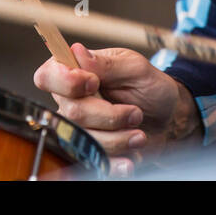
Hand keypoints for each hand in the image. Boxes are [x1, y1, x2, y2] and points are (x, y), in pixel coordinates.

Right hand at [33, 43, 200, 175]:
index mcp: (75, 71)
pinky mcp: (91, 149)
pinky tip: (132, 156)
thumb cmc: (149, 86)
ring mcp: (79, 127)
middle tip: (135, 112)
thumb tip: (76, 52)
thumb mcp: (135, 68)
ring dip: (118, 138)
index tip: (93, 83)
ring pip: (85, 139)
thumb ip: (106, 63)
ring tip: (139, 134)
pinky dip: (115, 162)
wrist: (167, 117)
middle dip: (109, 115)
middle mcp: (71, 100)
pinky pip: (94, 160)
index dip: (65, 82)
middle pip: (72, 112)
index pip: (47, 76)